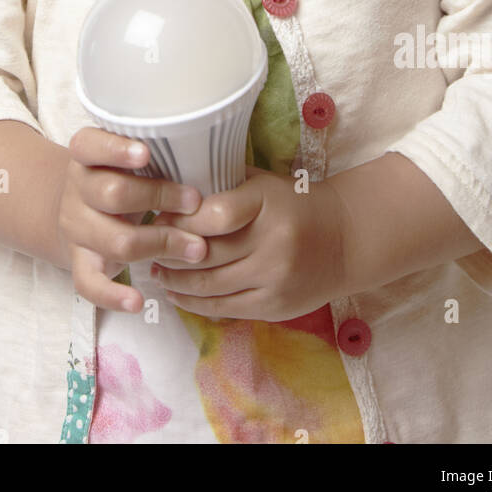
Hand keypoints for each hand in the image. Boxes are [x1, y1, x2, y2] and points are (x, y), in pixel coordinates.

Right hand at [54, 129, 204, 312]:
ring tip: (197, 248)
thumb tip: (209, 167)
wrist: (80, 209)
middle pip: (112, 194)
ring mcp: (76, 227)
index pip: (89, 145)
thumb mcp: (128, 159)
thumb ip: (156, 156)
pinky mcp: (79, 261)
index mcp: (86, 155)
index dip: (115, 150)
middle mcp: (77, 189)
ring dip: (161, 244)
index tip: (146, 154)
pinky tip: (137, 302)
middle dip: (159, 198)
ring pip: (115, 241)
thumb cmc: (121, 176)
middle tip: (195, 202)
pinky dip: (113, 295)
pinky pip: (89, 283)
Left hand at [148, 165, 346, 322]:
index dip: (179, 218)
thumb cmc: (293, 203)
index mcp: (267, 203)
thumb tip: (170, 186)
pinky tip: (176, 293)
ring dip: (175, 280)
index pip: (213, 214)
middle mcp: (272, 243)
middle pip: (205, 254)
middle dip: (168, 252)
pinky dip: (194, 303)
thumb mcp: (262, 182)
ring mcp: (274, 279)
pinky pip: (224, 308)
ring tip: (155, 270)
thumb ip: (222, 182)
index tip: (157, 215)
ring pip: (209, 286)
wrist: (345, 239)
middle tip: (145, 245)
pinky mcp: (275, 306)